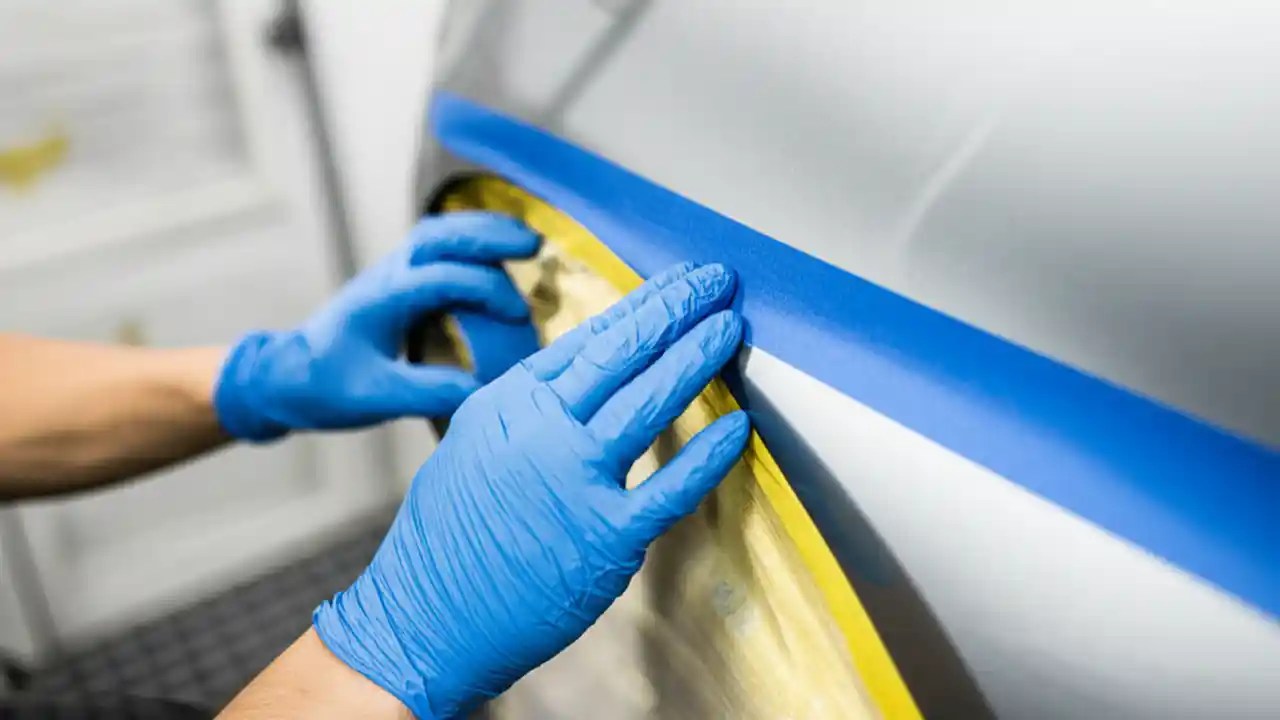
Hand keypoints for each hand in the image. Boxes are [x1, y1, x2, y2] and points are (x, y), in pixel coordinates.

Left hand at [214, 212, 539, 440]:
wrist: (287, 375)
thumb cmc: (326, 387)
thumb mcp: (376, 399)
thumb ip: (430, 392)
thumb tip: (485, 391)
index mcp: (382, 300)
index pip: (444, 279)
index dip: (487, 291)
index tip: (521, 317)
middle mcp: (387, 275)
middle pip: (440, 235)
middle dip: (490, 235)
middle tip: (534, 244)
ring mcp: (390, 270)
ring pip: (439, 231)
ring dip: (483, 229)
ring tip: (526, 239)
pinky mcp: (397, 276)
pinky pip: (437, 242)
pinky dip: (471, 237)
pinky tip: (498, 249)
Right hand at [313, 262, 749, 718]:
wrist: (423, 619)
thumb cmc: (445, 537)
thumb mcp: (472, 443)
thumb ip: (525, 407)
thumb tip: (574, 379)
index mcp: (509, 400)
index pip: (592, 337)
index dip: (644, 303)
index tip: (678, 281)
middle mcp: (542, 429)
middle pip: (625, 352)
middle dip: (678, 307)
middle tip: (717, 279)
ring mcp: (575, 480)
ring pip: (650, 401)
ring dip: (696, 356)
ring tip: (730, 325)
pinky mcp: (604, 536)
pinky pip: (671, 487)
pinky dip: (709, 454)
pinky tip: (738, 426)